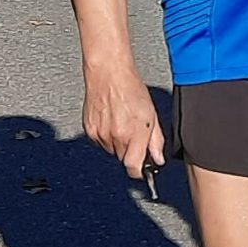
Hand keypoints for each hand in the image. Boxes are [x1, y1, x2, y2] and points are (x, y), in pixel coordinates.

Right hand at [82, 62, 164, 178]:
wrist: (108, 75)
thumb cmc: (131, 90)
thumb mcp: (152, 115)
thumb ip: (156, 140)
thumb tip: (158, 158)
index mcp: (133, 134)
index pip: (133, 167)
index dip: (138, 171)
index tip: (142, 171)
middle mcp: (115, 137)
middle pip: (123, 158)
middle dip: (131, 151)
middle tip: (135, 134)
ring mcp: (99, 134)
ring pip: (111, 150)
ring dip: (119, 143)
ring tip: (123, 123)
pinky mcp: (89, 130)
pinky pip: (100, 142)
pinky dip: (107, 136)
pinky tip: (112, 121)